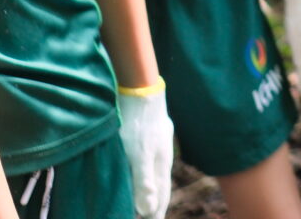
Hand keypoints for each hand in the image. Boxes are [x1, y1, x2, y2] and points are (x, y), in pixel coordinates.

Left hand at [117, 82, 173, 218]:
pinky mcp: (148, 139)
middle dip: (155, 203)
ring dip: (149, 190)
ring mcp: (155, 148)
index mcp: (160, 166)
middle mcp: (160, 158)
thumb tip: (148, 210)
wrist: (142, 94)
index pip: (162, 196)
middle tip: (150, 216)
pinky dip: (143, 176)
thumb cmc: (139, 125)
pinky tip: (138, 173)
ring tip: (144, 201)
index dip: (157, 212)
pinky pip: (146, 164)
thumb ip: (144, 181)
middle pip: (159, 187)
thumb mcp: (139, 155)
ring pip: (153, 175)